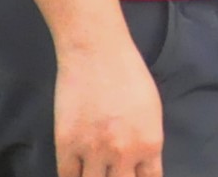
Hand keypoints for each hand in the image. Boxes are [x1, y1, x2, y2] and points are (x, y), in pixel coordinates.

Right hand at [52, 34, 161, 176]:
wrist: (96, 53)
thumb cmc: (129, 75)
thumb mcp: (151, 112)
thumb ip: (146, 143)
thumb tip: (140, 166)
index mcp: (150, 144)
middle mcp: (123, 154)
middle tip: (112, 173)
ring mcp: (93, 151)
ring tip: (95, 172)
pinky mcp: (66, 146)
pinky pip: (67, 176)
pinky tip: (76, 173)